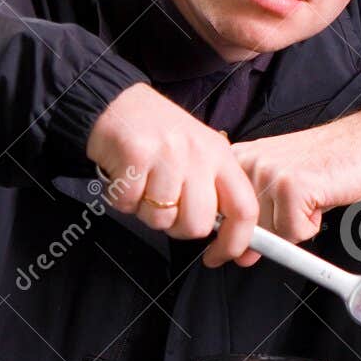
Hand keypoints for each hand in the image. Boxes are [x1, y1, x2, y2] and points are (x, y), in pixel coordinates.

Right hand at [86, 83, 258, 264]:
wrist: (116, 103)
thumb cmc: (158, 136)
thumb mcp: (200, 153)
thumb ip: (214, 190)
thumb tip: (227, 237)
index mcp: (220, 156)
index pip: (244, 209)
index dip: (235, 243)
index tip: (219, 257)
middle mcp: (198, 154)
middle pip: (198, 225)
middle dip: (178, 227)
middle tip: (165, 205)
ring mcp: (167, 154)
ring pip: (162, 220)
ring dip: (146, 212)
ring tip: (143, 184)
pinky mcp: (135, 155)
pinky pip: (130, 205)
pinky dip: (123, 200)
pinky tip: (125, 178)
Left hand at [229, 105, 360, 244]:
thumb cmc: (326, 162)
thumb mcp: (281, 184)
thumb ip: (256, 216)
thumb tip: (240, 255)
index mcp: (239, 159)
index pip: (223, 215)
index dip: (236, 234)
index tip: (236, 242)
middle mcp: (247, 162)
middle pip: (248, 230)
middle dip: (277, 228)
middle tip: (299, 203)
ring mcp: (268, 173)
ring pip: (271, 235)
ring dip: (296, 226)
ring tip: (311, 196)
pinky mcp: (291, 186)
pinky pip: (293, 234)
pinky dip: (311, 226)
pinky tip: (320, 197)